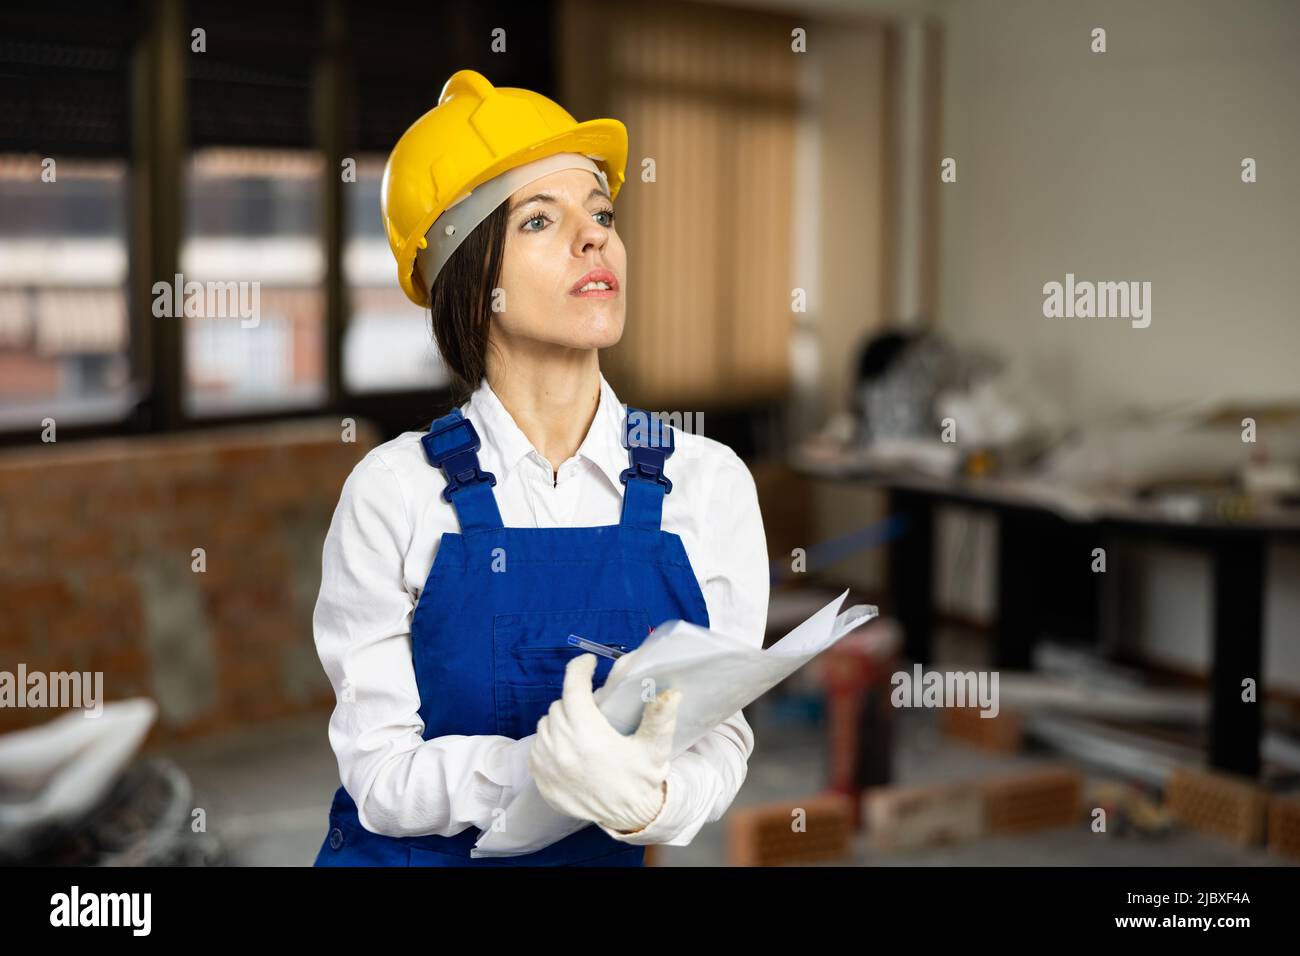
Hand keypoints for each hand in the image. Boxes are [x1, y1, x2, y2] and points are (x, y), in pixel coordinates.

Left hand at [529, 654, 679, 833]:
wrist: (627, 816)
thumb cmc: (640, 778)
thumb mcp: (654, 748)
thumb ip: (660, 718)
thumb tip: (671, 693)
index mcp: (589, 735)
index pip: (574, 689)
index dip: (580, 669)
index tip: (590, 662)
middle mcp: (562, 748)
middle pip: (560, 705)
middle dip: (576, 699)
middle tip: (593, 706)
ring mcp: (547, 764)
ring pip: (546, 724)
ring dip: (561, 719)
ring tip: (581, 726)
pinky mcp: (540, 777)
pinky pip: (538, 745)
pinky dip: (550, 740)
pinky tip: (568, 746)